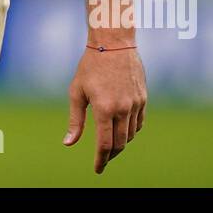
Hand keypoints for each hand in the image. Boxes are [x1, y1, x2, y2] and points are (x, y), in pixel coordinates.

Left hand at [62, 45, 146, 173]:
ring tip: (111, 144)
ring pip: (131, 134)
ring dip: (121, 143)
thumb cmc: (90, 66)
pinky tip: (123, 130)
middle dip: (111, 155)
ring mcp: (135, 103)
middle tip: (103, 159)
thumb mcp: (77, 92)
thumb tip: (69, 143)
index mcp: (104, 108)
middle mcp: (122, 108)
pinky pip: (139, 122)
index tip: (97, 169)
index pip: (104, 144)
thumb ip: (75, 120)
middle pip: (120, 143)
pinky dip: (132, 131)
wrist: (113, 43)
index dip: (101, 160)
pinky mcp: (143, 98)